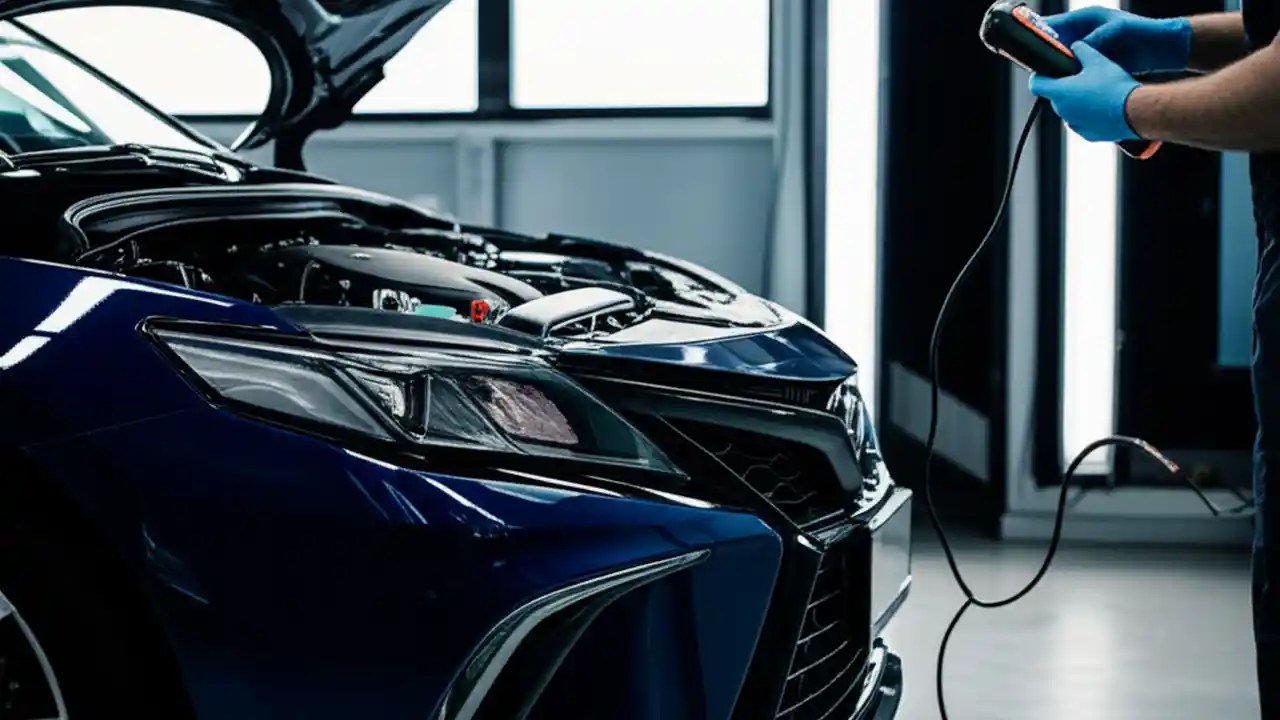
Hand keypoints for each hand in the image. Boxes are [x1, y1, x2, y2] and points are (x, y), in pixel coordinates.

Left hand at [1030, 42, 1140, 142]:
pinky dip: (1089, 114)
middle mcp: (1062, 111)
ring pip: (1070, 109)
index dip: (1039, 76)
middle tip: (1081, 76)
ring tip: (1097, 90)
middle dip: (1064, 86)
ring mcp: (1074, 124)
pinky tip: (1105, 105)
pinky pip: (1083, 122)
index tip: (1047, 71)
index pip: (1035, 84)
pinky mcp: (1088, 135)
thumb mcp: (1097, 60)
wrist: (1135, 111)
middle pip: (1055, 96)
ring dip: (1078, 100)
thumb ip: (1082, 50)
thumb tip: (1076, 46)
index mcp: (1059, 93)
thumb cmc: (1114, 85)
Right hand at [1045, 6, 1192, 73]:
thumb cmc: (1143, 31)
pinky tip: (1065, 85)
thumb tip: (1076, 49)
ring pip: (1064, 59)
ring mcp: (1088, 48)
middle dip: (1045, 55)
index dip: (1039, 33)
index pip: (1055, 24)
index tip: (1027, 44)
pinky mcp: (1094, 63)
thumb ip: (1096, 37)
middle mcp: (1084, 33)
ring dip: (1057, 68)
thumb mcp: (1118, 29)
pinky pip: (1076, 70)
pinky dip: (1070, 76)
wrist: (1163, 48)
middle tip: (1035, 67)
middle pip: (1055, 44)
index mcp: (1085, 19)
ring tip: (1047, 78)